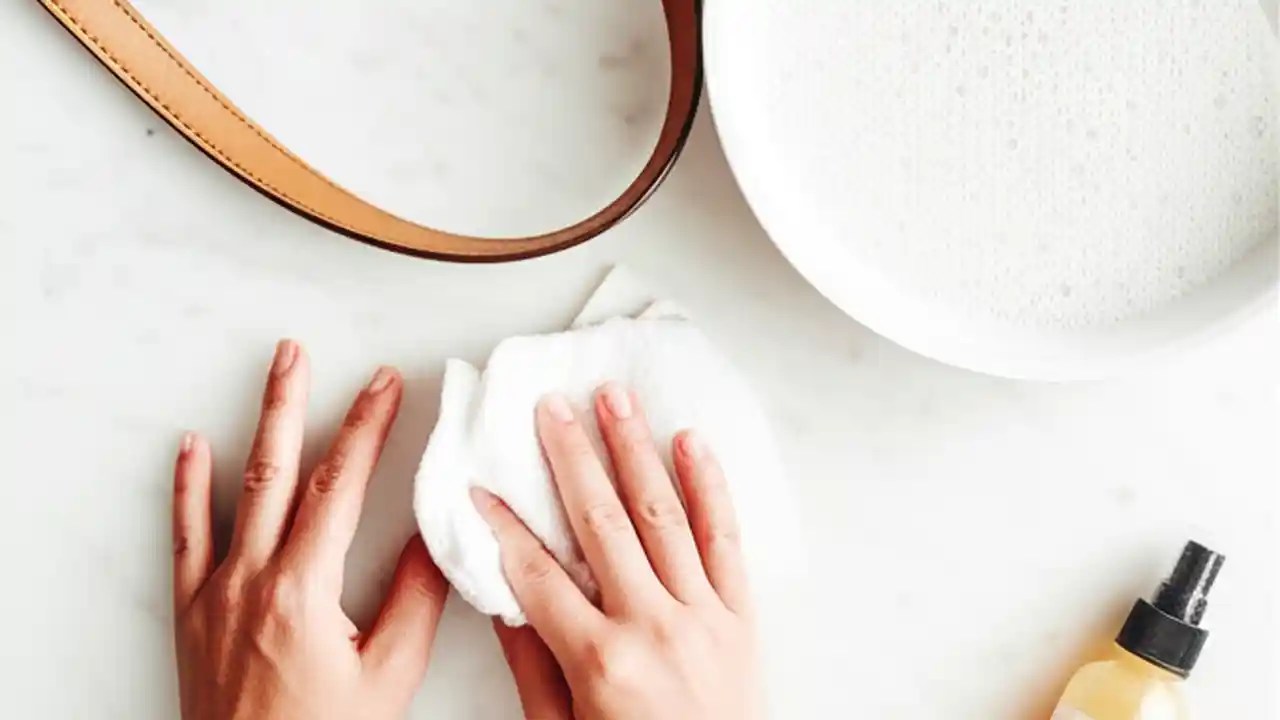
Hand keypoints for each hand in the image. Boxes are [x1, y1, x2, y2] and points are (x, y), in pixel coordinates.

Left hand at [172, 340, 448, 719]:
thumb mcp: (388, 677)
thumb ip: (413, 601)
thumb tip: (432, 536)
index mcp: (303, 591)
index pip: (340, 487)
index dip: (365, 428)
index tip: (383, 386)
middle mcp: (252, 580)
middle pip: (279, 469)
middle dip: (297, 403)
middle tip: (304, 353)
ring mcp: (216, 592)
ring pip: (236, 489)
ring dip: (255, 425)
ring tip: (270, 376)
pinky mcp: (193, 611)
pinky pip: (186, 536)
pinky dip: (188, 487)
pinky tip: (192, 448)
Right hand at [473, 384, 761, 719]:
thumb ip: (533, 667)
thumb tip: (505, 602)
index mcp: (599, 660)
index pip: (536, 573)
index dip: (502, 525)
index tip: (480, 484)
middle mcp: (652, 625)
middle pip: (600, 522)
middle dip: (570, 457)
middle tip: (549, 406)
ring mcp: (704, 616)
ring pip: (662, 515)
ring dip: (633, 449)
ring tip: (612, 398)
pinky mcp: (743, 616)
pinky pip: (727, 540)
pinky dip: (711, 486)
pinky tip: (691, 441)